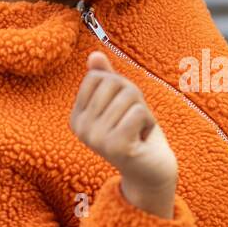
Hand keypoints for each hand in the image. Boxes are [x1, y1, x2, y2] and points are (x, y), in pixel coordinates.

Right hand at [70, 51, 177, 214]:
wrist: (151, 172)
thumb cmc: (136, 133)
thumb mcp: (120, 102)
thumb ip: (105, 79)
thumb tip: (94, 55)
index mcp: (76, 117)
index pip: (98, 77)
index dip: (120, 86)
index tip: (123, 110)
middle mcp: (81, 129)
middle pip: (115, 84)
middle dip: (134, 98)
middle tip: (134, 122)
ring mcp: (96, 139)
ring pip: (129, 96)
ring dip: (143, 112)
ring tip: (138, 132)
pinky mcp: (115, 146)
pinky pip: (138, 112)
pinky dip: (149, 122)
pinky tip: (143, 138)